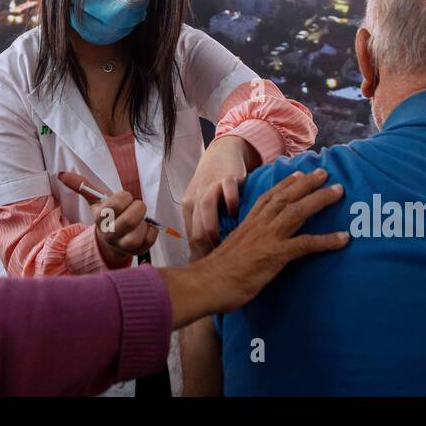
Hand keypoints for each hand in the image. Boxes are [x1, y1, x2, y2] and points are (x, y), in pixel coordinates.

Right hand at [59, 172, 158, 267]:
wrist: (111, 243)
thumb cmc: (107, 216)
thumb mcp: (96, 201)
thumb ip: (82, 186)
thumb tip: (61, 174)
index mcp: (100, 218)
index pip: (114, 205)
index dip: (123, 197)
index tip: (126, 197)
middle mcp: (110, 233)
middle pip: (128, 222)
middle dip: (137, 209)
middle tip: (138, 205)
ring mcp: (123, 245)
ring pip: (137, 236)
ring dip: (144, 223)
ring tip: (141, 219)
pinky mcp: (138, 251)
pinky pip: (150, 240)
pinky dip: (152, 231)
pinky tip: (146, 227)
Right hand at [159, 169, 347, 328]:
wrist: (206, 283)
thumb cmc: (216, 273)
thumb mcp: (233, 251)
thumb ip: (246, 245)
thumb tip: (252, 250)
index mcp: (248, 223)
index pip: (269, 197)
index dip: (286, 184)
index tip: (299, 174)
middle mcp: (259, 225)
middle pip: (286, 197)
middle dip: (307, 183)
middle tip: (324, 173)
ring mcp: (268, 238)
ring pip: (298, 212)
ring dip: (320, 200)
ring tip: (339, 191)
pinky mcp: (275, 254)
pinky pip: (305, 244)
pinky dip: (326, 240)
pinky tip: (343, 238)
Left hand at [182, 135, 256, 255]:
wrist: (221, 153)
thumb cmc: (213, 185)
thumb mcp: (203, 204)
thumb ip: (202, 226)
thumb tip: (201, 258)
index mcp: (190, 208)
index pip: (191, 238)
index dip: (199, 256)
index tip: (209, 272)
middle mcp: (197, 198)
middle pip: (196, 226)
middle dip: (204, 247)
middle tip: (218, 265)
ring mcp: (211, 186)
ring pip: (206, 206)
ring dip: (211, 225)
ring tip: (219, 242)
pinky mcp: (227, 176)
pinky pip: (227, 188)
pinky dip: (230, 200)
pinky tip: (236, 213)